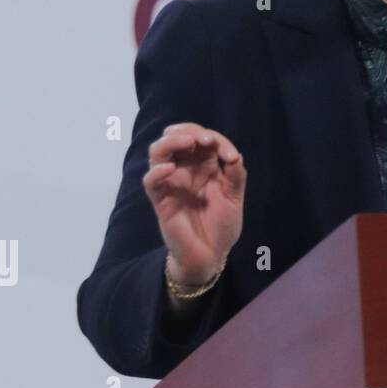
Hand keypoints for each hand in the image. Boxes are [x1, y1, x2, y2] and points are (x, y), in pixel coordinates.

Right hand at [143, 123, 245, 285]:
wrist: (211, 255)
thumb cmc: (222, 226)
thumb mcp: (234, 199)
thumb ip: (236, 177)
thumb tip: (234, 156)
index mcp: (204, 166)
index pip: (202, 139)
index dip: (216, 140)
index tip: (231, 156)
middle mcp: (185, 170)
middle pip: (176, 137)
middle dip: (191, 132)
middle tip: (206, 141)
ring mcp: (171, 183)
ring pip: (158, 152)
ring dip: (172, 142)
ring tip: (189, 143)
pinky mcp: (161, 200)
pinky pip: (150, 181)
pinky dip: (157, 171)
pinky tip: (170, 169)